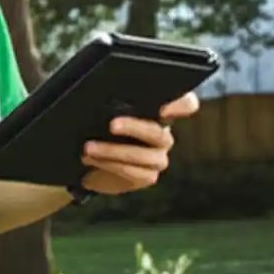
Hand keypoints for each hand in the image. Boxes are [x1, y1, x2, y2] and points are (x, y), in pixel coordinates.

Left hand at [78, 92, 199, 194]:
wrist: (89, 160)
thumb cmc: (98, 128)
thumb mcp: (104, 112)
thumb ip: (115, 104)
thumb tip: (106, 97)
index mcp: (159, 113)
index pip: (185, 105)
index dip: (181, 106)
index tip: (163, 109)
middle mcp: (163, 135)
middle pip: (159, 132)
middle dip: (134, 127)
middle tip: (112, 125)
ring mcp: (158, 158)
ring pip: (144, 156)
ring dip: (113, 151)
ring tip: (89, 148)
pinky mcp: (147, 176)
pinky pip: (134, 173)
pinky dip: (110, 165)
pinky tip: (92, 159)